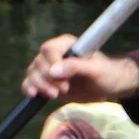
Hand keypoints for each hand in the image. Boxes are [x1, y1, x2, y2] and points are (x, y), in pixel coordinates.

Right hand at [21, 34, 138, 103]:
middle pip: (38, 63)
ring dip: (39, 85)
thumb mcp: (96, 70)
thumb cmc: (107, 74)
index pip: (49, 49)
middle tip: (63, 89)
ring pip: (33, 72)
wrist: (109, 87)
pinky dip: (29, 88)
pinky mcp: (47, 81)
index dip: (51, 64)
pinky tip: (34, 95)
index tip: (63, 80)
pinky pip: (31, 82)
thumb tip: (53, 70)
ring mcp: (49, 68)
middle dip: (47, 79)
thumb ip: (75, 67)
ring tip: (54, 94)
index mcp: (67, 44)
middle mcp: (55, 54)